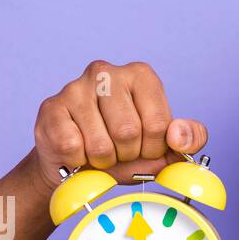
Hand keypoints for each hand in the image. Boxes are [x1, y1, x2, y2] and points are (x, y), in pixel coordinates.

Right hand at [30, 60, 207, 192]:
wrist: (76, 166)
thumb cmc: (123, 151)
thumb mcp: (163, 148)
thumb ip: (188, 139)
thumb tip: (179, 137)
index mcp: (140, 76)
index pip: (158, 124)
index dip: (153, 148)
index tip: (145, 147)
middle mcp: (106, 72)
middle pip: (128, 132)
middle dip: (127, 155)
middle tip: (119, 152)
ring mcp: (74, 87)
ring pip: (100, 144)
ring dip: (103, 161)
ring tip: (98, 153)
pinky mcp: (50, 108)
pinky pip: (73, 147)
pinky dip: (79, 161)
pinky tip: (77, 151)